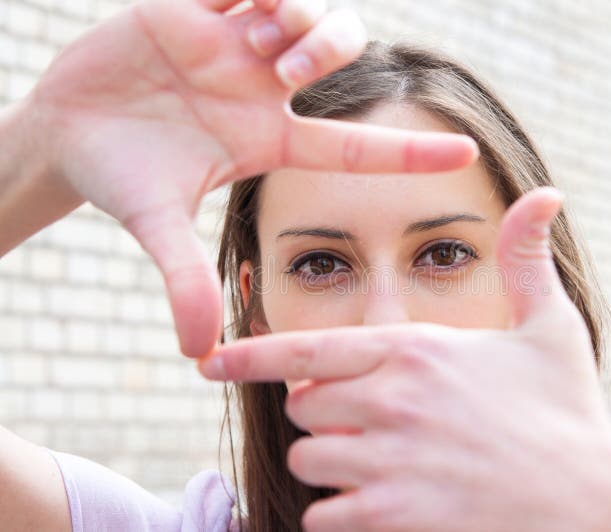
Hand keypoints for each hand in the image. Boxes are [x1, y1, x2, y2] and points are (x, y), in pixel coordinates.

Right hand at [26, 0, 477, 357]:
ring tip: (262, 43)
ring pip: (301, 6)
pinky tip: (238, 6)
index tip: (466, 155)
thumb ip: (184, 281)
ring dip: (301, 17)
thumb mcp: (155, 225)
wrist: (62, 135)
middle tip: (293, 71)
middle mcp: (262, 88)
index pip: (355, 146)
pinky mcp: (193, 7)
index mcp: (270, 139)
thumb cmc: (116, 179)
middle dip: (332, 48)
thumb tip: (199, 353)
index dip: (411, 152)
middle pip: (340, 48)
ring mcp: (232, 44)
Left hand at [198, 187, 610, 531]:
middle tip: (365, 422)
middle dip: (322, 414)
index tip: (209, 362)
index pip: (307, 347)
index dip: (251, 356)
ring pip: (310, 458)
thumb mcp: (552, 327)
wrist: (594, 501)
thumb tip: (546, 193)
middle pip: (303, 405)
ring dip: (331, 463)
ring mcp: (388, 460)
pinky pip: (323, 514)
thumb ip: (529, 259)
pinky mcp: (393, 515)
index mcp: (415, 349)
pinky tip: (383, 505)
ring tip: (380, 463)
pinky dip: (341, 512)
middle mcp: (392, 399)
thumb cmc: (569, 412)